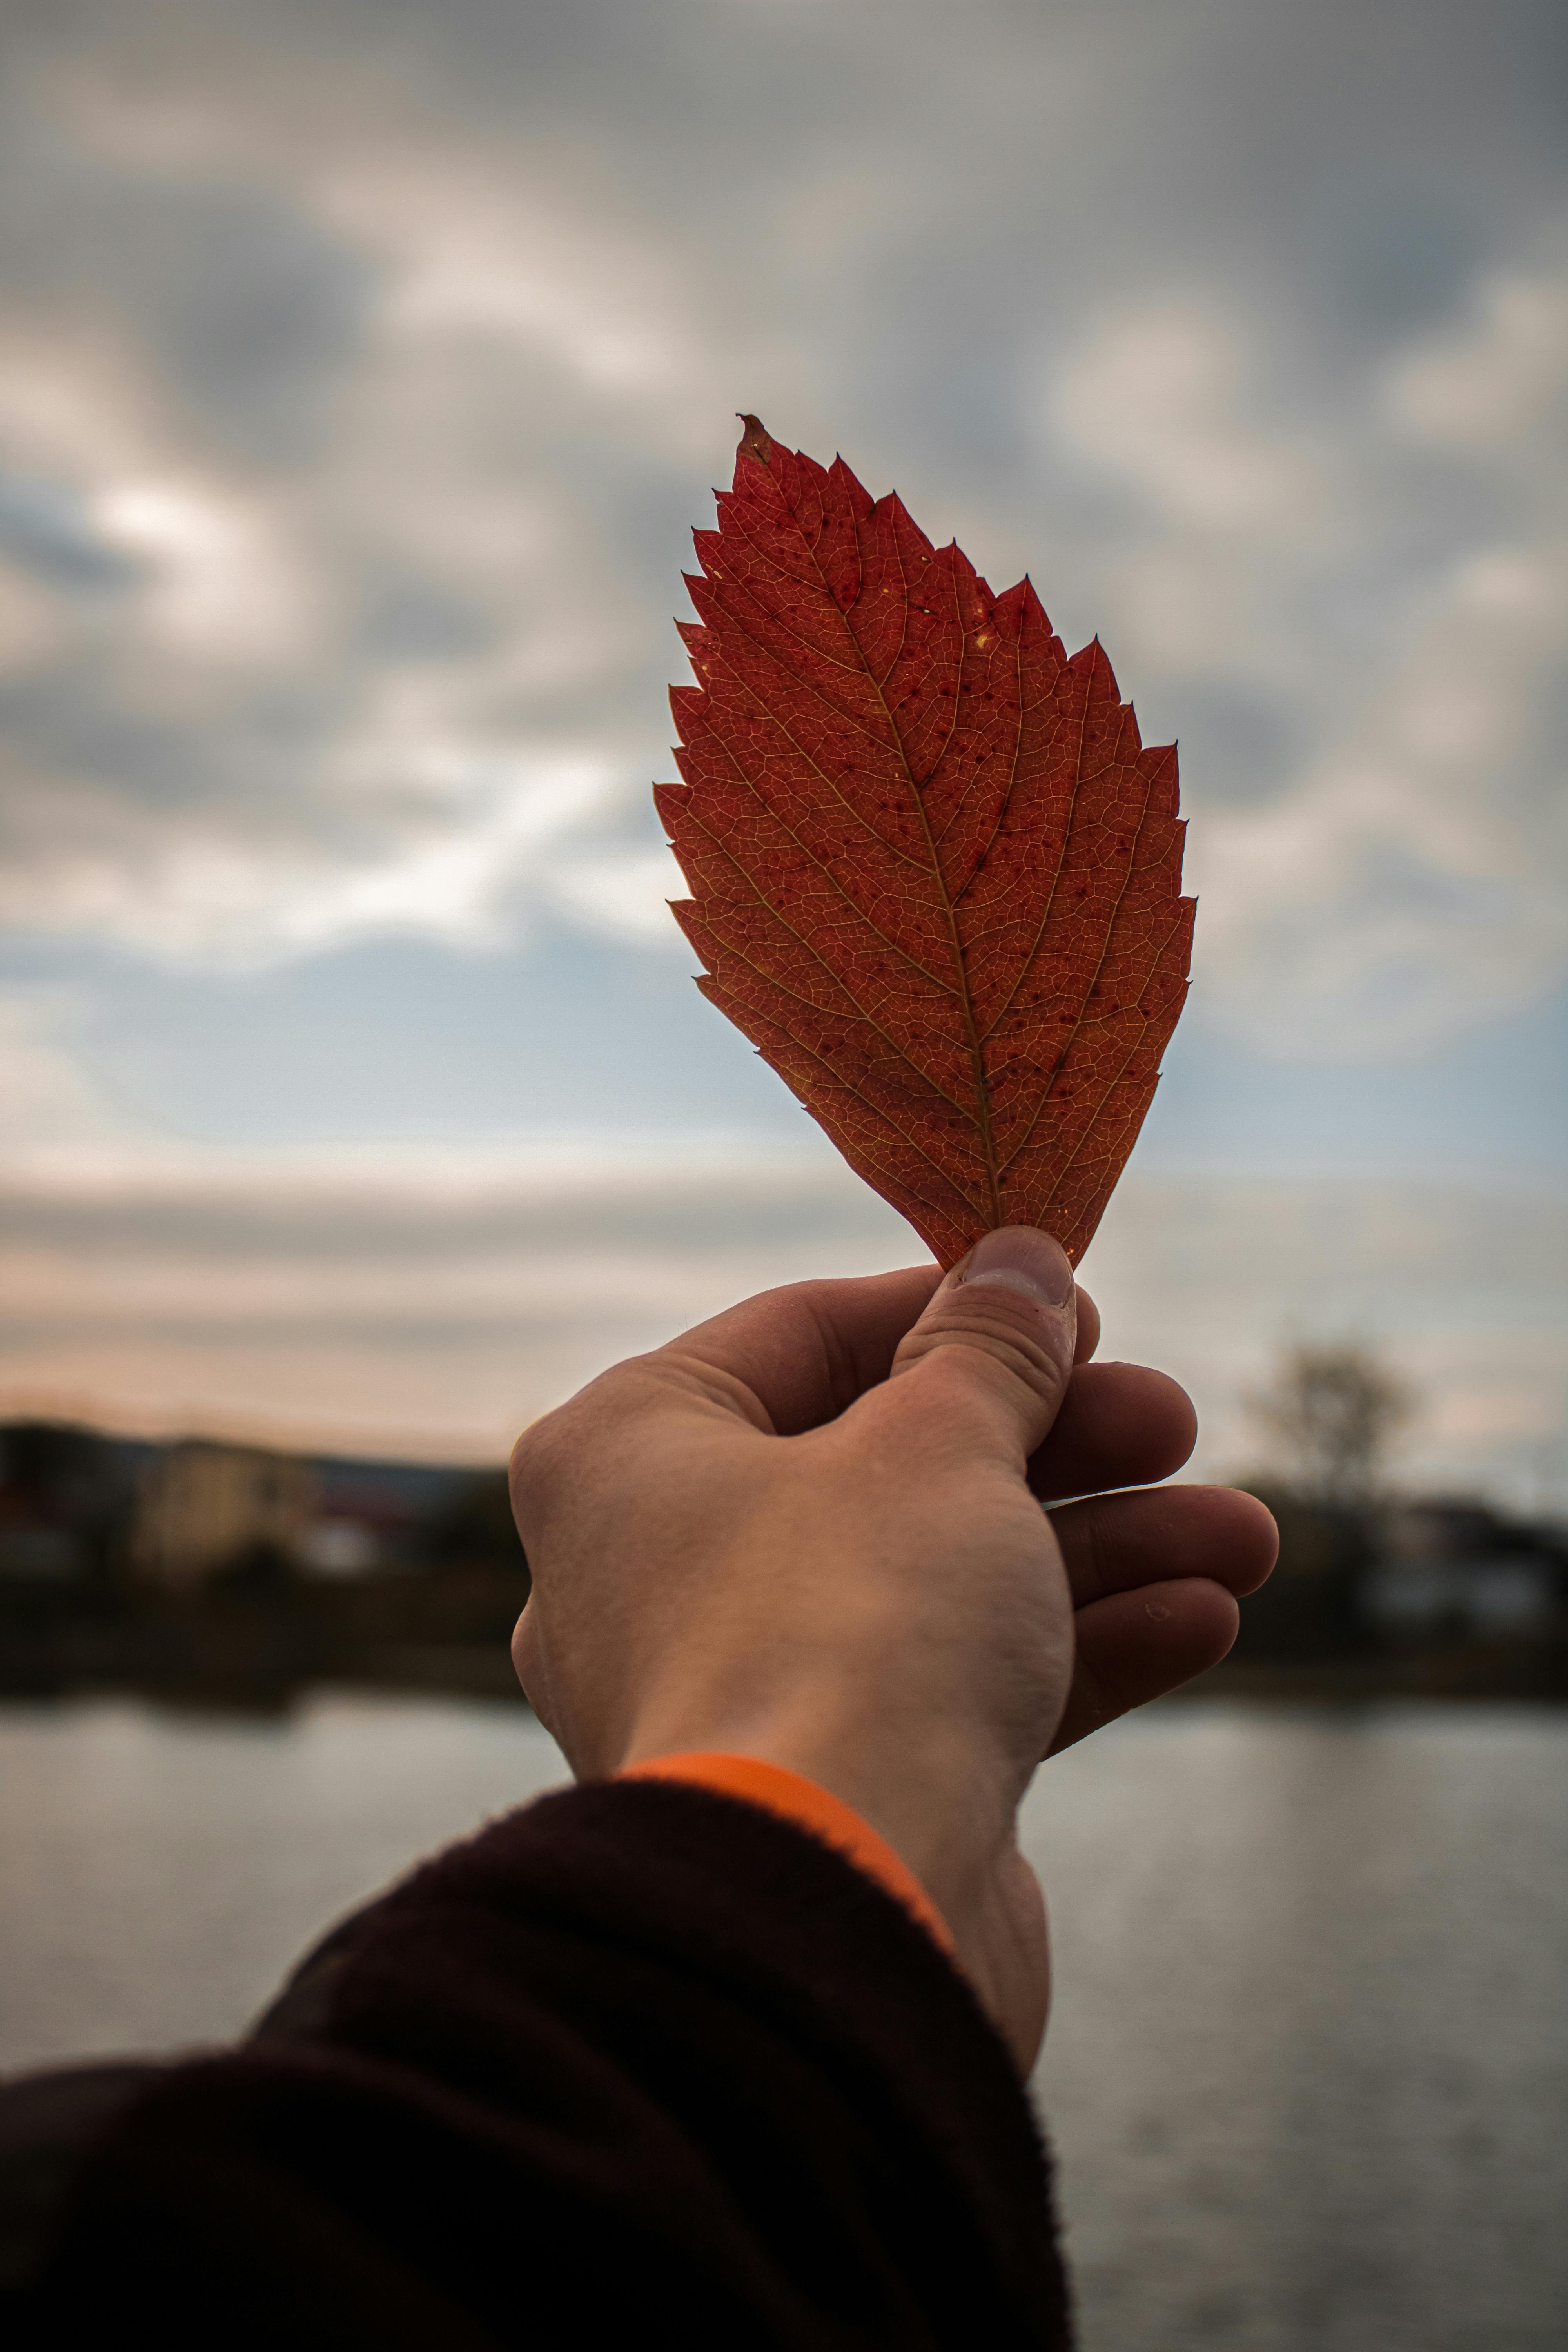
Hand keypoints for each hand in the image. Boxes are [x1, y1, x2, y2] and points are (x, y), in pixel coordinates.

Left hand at [508, 1228, 1275, 2071]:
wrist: (835, 1919)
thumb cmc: (852, 1632)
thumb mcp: (939, 1445)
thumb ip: (988, 1348)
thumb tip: (1018, 1262)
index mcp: (628, 1453)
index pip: (802, 1335)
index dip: (953, 1309)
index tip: (1076, 1307)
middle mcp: (657, 1566)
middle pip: (886, 1463)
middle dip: (1056, 1444)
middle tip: (1174, 1423)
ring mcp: (740, 1687)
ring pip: (937, 1582)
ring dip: (1100, 1551)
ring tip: (1244, 1534)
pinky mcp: (825, 1791)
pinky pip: (949, 1687)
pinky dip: (1071, 1649)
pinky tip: (1202, 1617)